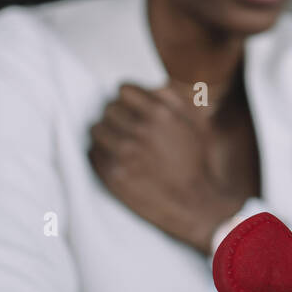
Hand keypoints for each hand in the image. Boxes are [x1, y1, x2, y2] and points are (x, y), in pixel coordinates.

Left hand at [88, 83, 242, 251]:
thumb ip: (174, 100)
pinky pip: (93, 152)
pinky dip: (103, 153)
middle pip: (108, 108)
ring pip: (96, 129)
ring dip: (107, 134)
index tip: (133, 108)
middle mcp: (139, 132)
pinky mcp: (112, 175)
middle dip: (118, 116)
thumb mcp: (198, 124)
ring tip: (122, 143)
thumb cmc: (196, 162)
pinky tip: (119, 160)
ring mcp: (123, 154)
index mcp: (160, 115)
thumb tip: (150, 87)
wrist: (193, 204)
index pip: (123, 90)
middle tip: (129, 128)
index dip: (130, 99)